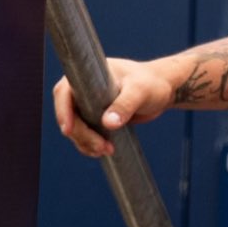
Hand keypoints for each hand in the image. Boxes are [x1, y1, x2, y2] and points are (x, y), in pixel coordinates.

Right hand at [53, 58, 174, 157]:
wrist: (165, 89)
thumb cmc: (153, 83)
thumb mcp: (141, 90)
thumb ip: (126, 104)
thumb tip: (107, 123)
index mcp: (91, 75)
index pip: (65, 92)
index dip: (62, 110)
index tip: (69, 130)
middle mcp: (85, 89)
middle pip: (68, 115)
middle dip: (81, 134)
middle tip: (101, 146)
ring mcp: (89, 105)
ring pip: (75, 128)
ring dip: (86, 143)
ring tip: (107, 150)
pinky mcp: (96, 118)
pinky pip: (85, 135)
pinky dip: (90, 145)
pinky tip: (105, 151)